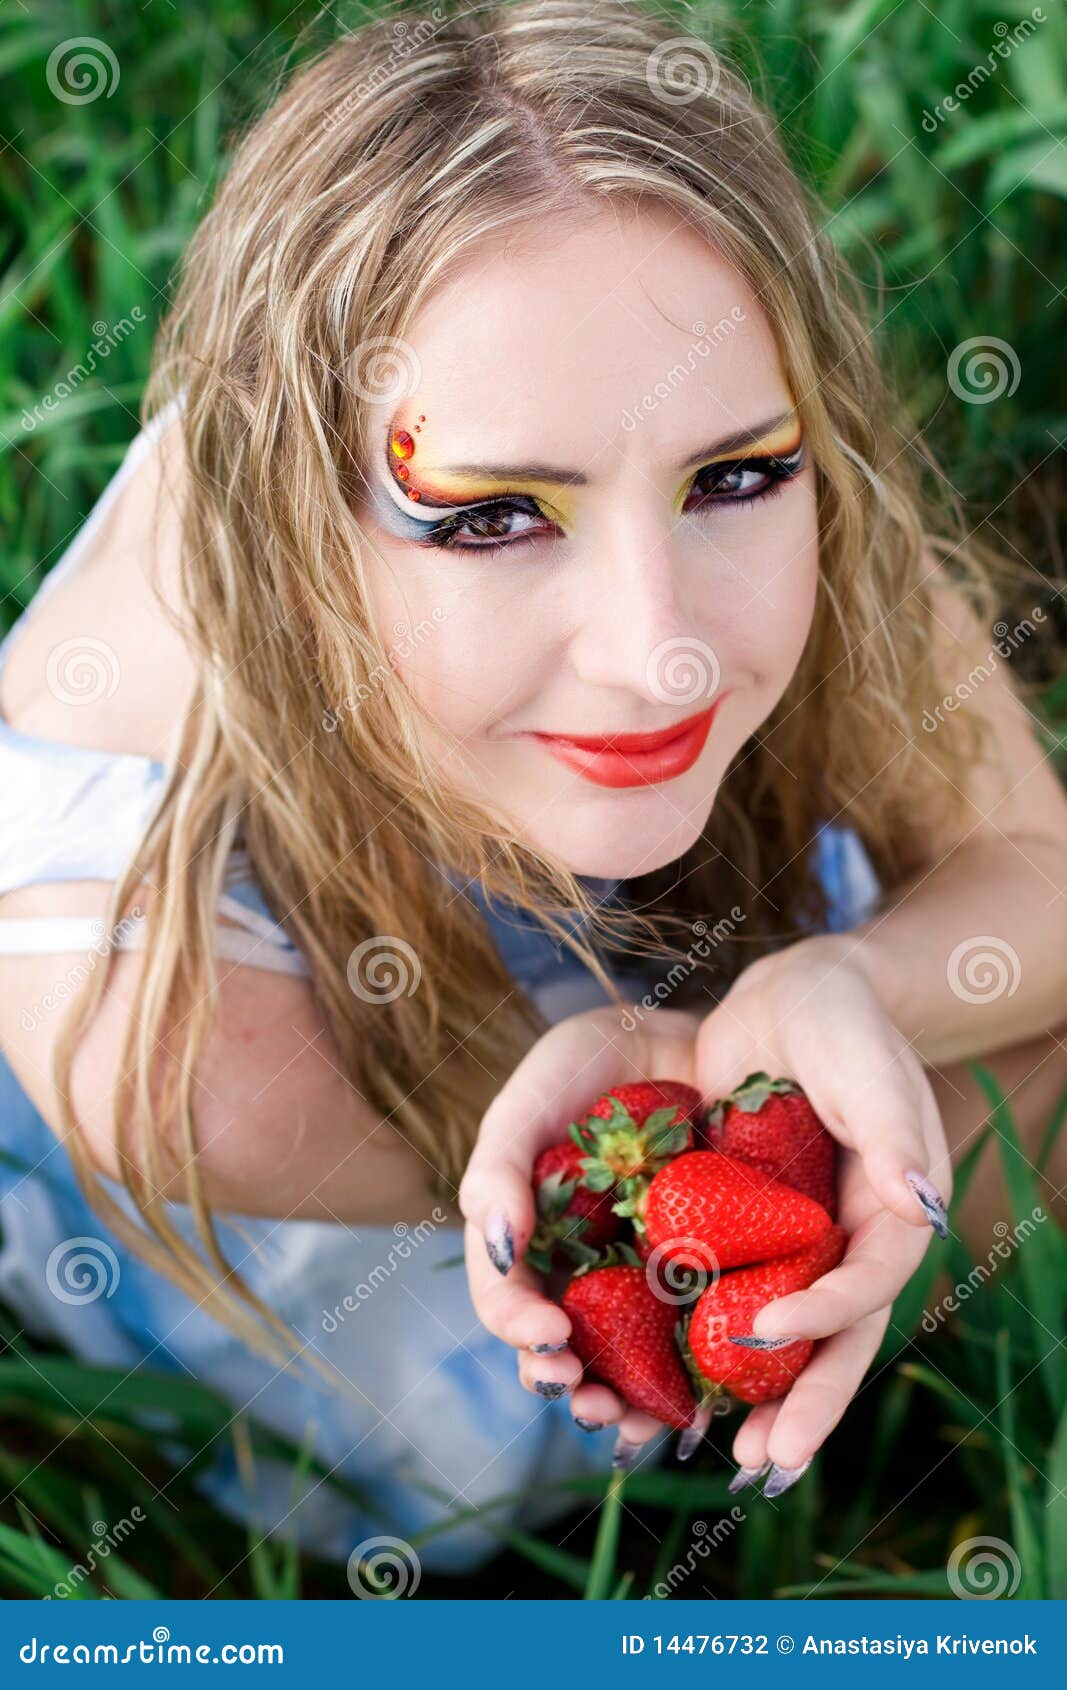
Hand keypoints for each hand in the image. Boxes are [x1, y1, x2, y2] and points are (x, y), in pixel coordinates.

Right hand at [459, 1003, 701, 1459]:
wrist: (687, 1038)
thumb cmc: (595, 1063)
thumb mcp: (531, 1100)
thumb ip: (498, 1168)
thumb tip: (496, 1248)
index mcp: (528, 1236)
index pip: (507, 1298)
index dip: (518, 1325)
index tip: (550, 1333)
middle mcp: (580, 1269)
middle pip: (562, 1351)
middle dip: (569, 1388)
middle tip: (587, 1398)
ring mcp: (641, 1278)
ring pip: (624, 1362)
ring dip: (623, 1403)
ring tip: (633, 1422)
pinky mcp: (704, 1276)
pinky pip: (695, 1340)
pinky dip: (693, 1378)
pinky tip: (702, 1401)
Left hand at [693, 935, 951, 1492]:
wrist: (786, 1000)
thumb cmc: (835, 1019)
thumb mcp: (861, 1059)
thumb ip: (890, 1125)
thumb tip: (922, 1206)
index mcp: (894, 1208)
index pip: (871, 1278)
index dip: (829, 1311)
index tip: (770, 1330)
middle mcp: (851, 1240)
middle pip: (835, 1335)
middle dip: (805, 1401)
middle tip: (768, 1462)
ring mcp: (801, 1245)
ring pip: (784, 1337)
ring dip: (758, 1397)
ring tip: (723, 1459)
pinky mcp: (750, 1237)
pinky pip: (733, 1302)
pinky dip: (710, 1348)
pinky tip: (672, 1393)